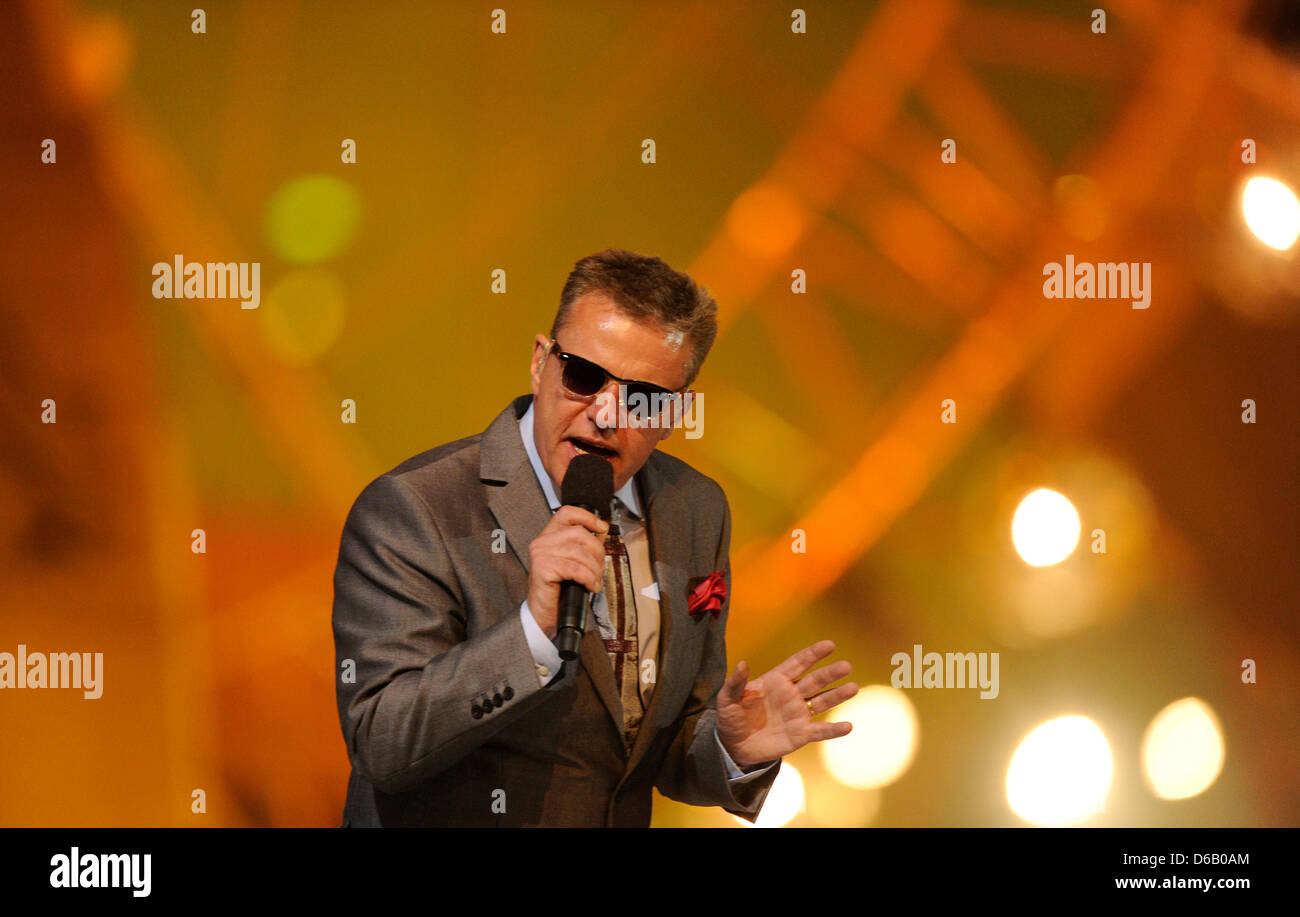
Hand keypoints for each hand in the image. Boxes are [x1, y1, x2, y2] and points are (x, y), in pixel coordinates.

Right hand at [526, 506, 607, 637]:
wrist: (543, 613)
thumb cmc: (557, 590)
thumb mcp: (573, 563)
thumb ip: (584, 546)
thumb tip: (600, 533)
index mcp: (549, 536)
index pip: (568, 513)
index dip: (588, 517)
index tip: (602, 528)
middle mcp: (542, 541)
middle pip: (580, 533)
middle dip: (597, 552)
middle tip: (599, 569)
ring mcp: (540, 553)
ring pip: (580, 553)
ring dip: (594, 570)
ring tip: (594, 581)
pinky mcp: (543, 567)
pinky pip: (575, 568)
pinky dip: (588, 578)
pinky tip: (589, 586)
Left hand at [716, 640, 857, 768]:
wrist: (734, 745)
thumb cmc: (731, 717)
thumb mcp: (728, 699)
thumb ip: (736, 682)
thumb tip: (742, 663)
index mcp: (776, 680)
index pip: (798, 663)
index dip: (813, 654)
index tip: (829, 645)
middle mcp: (791, 694)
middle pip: (815, 680)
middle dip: (830, 673)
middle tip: (846, 666)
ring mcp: (798, 714)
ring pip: (822, 701)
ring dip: (838, 695)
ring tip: (853, 688)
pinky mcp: (801, 734)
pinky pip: (820, 731)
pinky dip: (834, 729)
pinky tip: (848, 726)